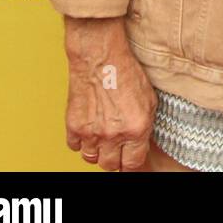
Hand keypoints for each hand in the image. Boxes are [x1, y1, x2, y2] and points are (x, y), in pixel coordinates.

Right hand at [63, 16, 156, 171]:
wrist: (100, 57)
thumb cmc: (125, 72)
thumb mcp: (149, 100)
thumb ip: (145, 126)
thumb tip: (141, 144)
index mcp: (136, 129)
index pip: (132, 164)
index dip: (132, 163)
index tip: (131, 160)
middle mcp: (113, 134)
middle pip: (110, 165)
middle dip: (115, 158)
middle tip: (117, 147)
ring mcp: (91, 132)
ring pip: (91, 159)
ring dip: (98, 151)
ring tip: (103, 136)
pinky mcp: (73, 127)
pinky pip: (75, 147)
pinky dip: (81, 142)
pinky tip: (89, 129)